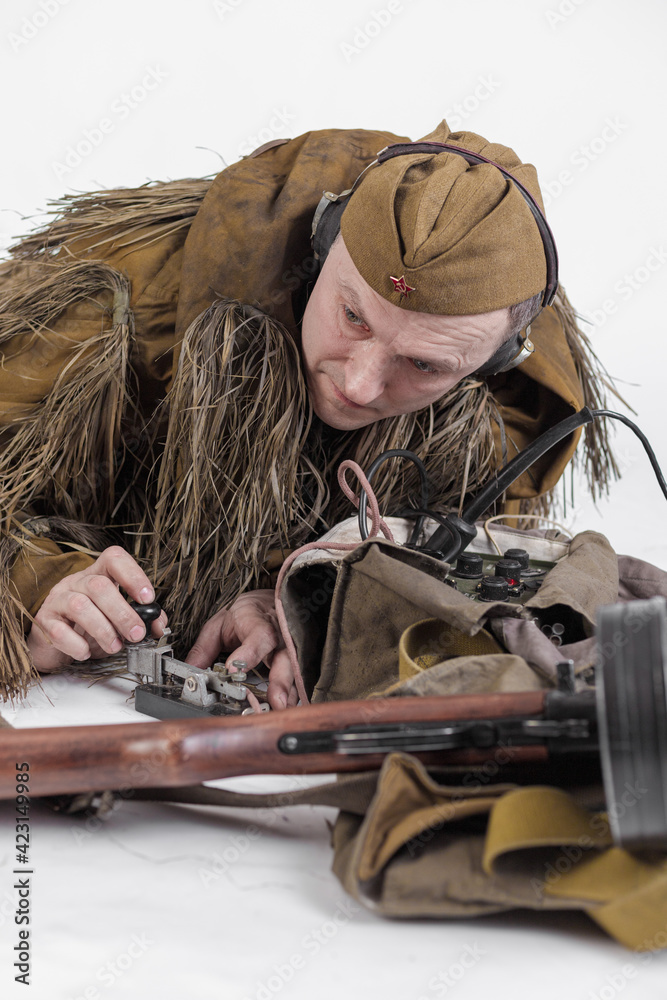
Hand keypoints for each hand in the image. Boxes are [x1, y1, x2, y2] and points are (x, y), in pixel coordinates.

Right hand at [27, 545, 167, 671]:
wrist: (55, 639)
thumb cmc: (90, 624)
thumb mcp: (117, 617)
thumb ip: (142, 617)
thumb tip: (159, 625)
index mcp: (98, 574)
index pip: (114, 559)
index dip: (133, 575)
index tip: (148, 598)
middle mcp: (76, 581)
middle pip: (99, 586)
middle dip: (122, 613)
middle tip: (136, 634)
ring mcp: (57, 599)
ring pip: (80, 605)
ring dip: (103, 629)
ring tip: (115, 646)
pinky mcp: (44, 621)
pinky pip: (58, 630)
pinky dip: (76, 644)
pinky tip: (86, 652)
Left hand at [185, 589, 296, 710]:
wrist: (270, 603)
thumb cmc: (246, 614)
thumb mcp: (220, 624)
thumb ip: (204, 648)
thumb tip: (189, 672)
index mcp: (258, 622)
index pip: (258, 636)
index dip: (248, 653)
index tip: (233, 670)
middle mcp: (279, 635)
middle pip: (285, 656)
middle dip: (281, 681)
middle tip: (276, 701)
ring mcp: (291, 648)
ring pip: (296, 670)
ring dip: (291, 693)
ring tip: (282, 711)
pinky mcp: (297, 659)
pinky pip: (299, 678)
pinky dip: (294, 695)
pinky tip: (287, 708)